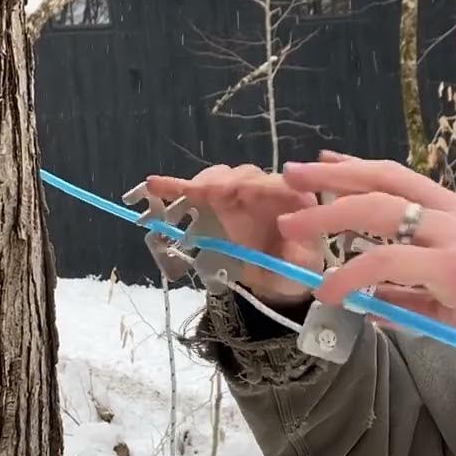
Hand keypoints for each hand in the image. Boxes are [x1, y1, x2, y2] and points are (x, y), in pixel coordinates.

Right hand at [145, 164, 322, 304]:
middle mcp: (268, 189)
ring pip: (220, 178)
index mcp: (294, 200)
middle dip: (220, 185)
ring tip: (181, 200)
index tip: (227, 193)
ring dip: (199, 187)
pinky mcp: (221, 201)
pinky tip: (154, 185)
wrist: (281, 280)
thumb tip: (288, 231)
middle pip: (242, 176)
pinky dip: (176, 188)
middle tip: (199, 195)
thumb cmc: (294, 272)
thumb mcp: (301, 269)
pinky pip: (198, 191)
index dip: (249, 186)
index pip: (272, 184)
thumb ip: (300, 255)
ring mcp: (242, 193)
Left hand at [276, 152, 455, 405]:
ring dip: (328, 217)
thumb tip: (372, 303)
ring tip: (291, 227)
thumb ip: (416, 296)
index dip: (358, 169)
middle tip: (289, 177)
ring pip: (380, 212)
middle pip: (384, 182)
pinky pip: (390, 262)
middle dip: (330, 178)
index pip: (403, 180)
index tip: (322, 165)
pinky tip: (331, 291)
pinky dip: (352, 274)